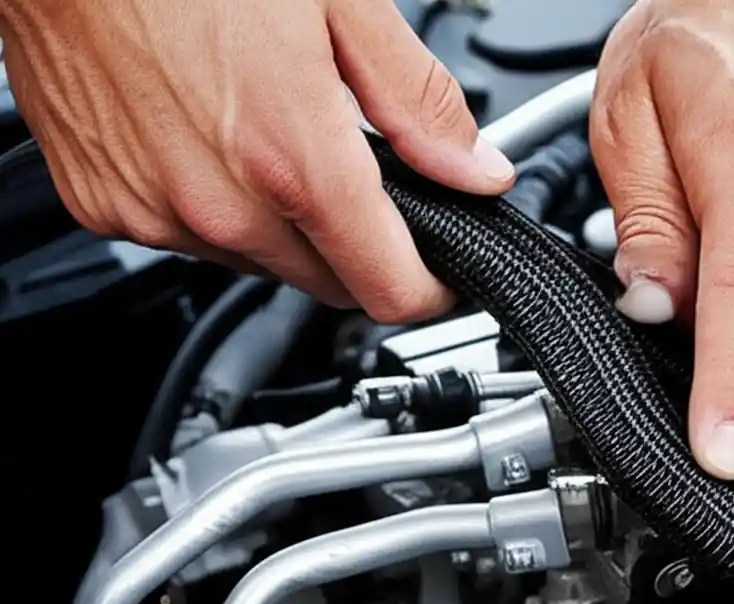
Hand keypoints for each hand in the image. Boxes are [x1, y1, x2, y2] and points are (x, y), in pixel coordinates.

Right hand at [0, 0, 513, 321]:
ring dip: (287, 225)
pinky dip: (218, 205)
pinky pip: (189, 237)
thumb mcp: (341, 0)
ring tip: (273, 132)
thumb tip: (475, 169)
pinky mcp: (103, 203)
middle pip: (329, 282)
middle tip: (362, 177)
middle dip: (362, 248)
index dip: (431, 290)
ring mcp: (153, 210)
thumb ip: (417, 101)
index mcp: (291, 157)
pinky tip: (213, 135)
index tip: (443, 274)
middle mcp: (219, 203)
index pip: (388, 289)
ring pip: (259, 262)